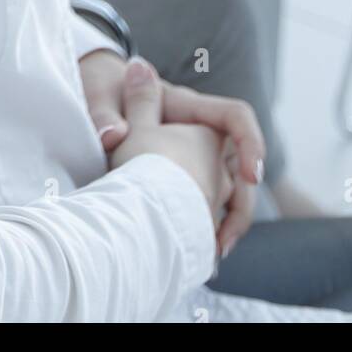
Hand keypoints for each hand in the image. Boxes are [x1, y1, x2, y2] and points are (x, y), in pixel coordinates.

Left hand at [80, 52, 263, 254]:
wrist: (99, 102)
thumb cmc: (104, 94)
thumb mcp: (101, 97)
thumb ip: (104, 114)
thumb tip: (112, 133)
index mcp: (187, 107)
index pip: (235, 116)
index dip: (251, 142)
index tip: (251, 176)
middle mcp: (200, 133)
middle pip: (240, 167)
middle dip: (239, 208)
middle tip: (220, 243)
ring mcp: (197, 158)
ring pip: (230, 193)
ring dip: (227, 225)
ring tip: (209, 256)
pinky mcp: (188, 181)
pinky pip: (210, 207)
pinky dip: (208, 230)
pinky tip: (196, 257)